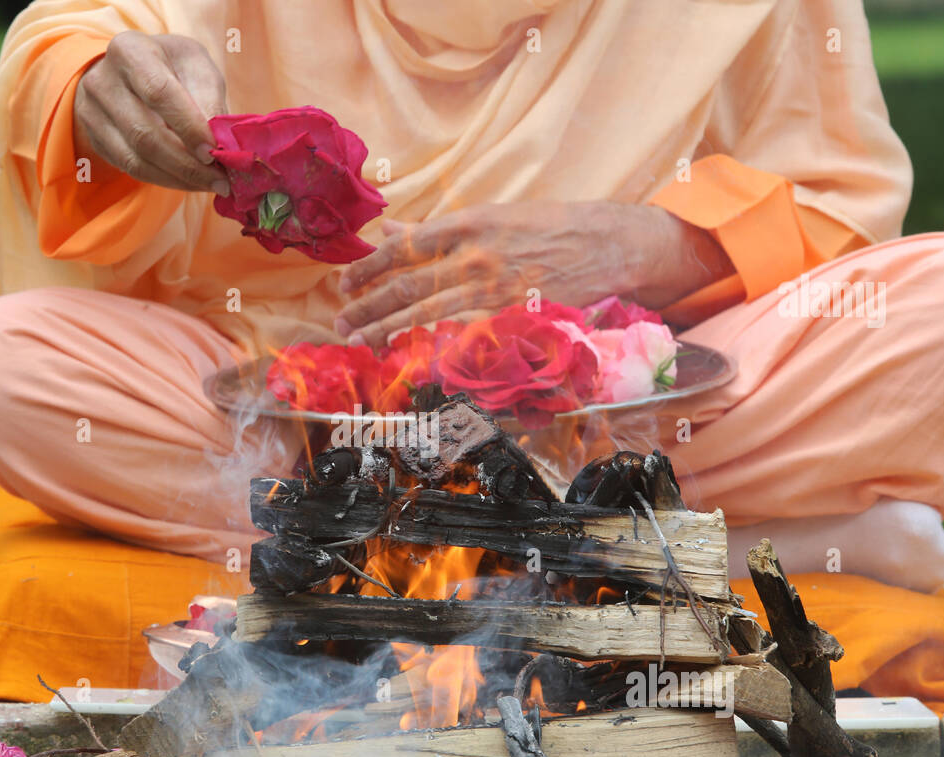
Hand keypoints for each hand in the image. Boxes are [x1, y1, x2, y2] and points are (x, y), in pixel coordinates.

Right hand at [74, 32, 229, 194]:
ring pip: (136, 159)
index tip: (214, 152)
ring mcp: (91, 113)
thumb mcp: (197, 67)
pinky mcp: (95, 140)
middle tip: (220, 180)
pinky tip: (189, 181)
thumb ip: (209, 99)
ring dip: (178, 178)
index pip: (158, 93)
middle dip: (187, 164)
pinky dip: (165, 180)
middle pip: (144, 134)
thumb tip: (220, 144)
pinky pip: (131, 170)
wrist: (132, 74)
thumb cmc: (173, 68)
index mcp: (130, 51)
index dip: (188, 127)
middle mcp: (102, 81)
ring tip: (209, 183)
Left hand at [334, 201, 731, 346]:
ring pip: (427, 313)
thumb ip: (436, 231)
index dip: (368, 267)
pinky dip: (431, 344)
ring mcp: (493, 289)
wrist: (604, 243)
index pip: (402, 247)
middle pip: (407, 285)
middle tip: (339, 323)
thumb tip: (388, 229)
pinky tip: (407, 354)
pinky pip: (462, 334)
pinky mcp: (511, 316)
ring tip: (359, 341)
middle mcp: (474, 256)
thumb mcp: (489, 216)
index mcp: (466, 224)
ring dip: (388, 329)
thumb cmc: (545, 227)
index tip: (344, 282)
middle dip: (368, 306)